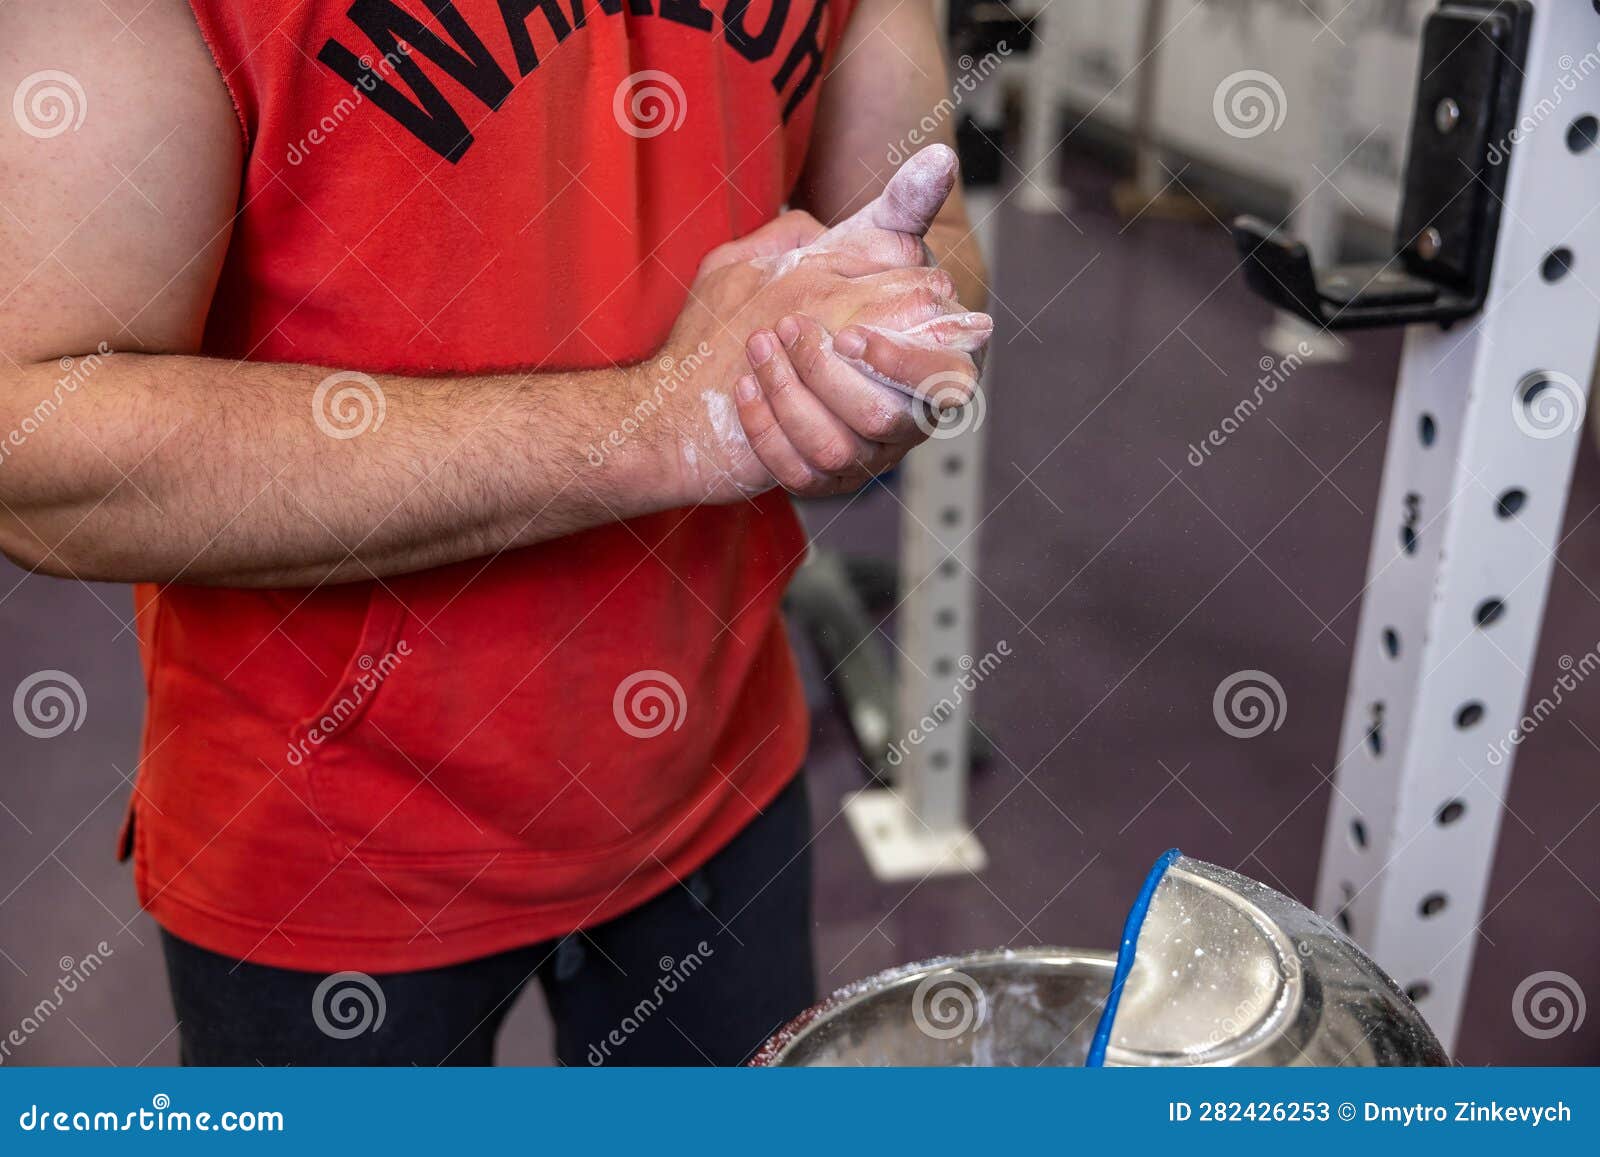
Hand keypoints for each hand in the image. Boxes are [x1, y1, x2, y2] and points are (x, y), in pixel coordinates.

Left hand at [657, 145, 990, 502]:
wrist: (756, 347)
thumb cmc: (831, 290)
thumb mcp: (861, 245)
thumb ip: (903, 206)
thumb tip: (937, 159)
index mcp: (930, 372)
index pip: (947, 385)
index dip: (902, 365)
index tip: (853, 334)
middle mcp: (903, 424)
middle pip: (883, 421)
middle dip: (829, 376)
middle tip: (790, 328)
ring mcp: (861, 460)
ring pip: (836, 451)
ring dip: (790, 397)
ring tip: (756, 348)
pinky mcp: (816, 480)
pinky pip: (796, 474)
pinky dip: (765, 430)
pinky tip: (743, 389)